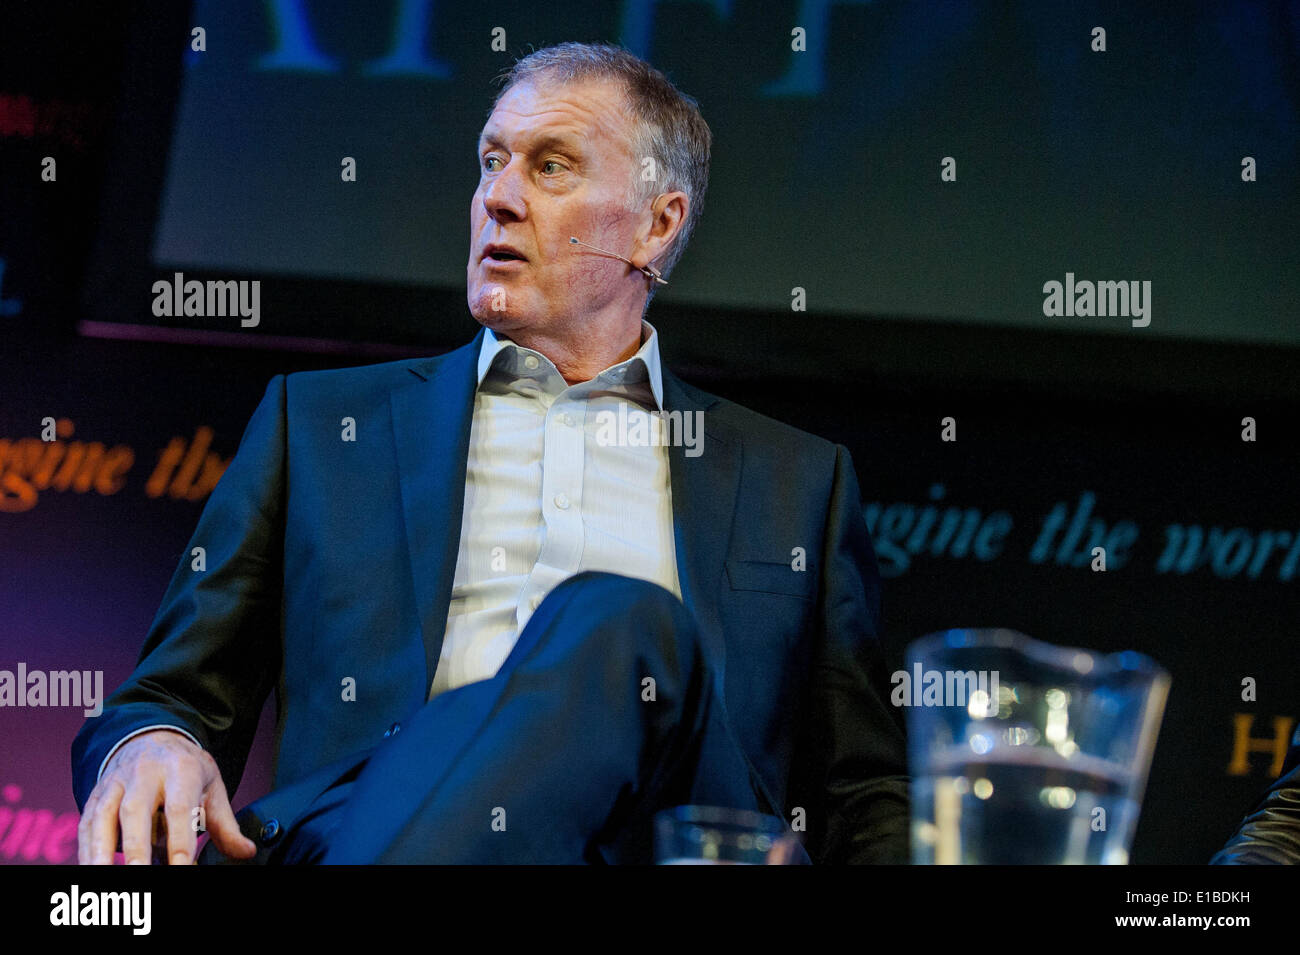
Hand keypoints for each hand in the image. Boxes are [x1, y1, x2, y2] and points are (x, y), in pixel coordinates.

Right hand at [77, 729, 257, 864]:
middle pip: (136, 810)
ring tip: (103, 876)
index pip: (180, 807)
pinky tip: (90, 867)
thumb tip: (246, 852)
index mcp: (181, 769)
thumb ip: (225, 825)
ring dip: (101, 850)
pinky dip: (87, 847)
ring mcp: (117, 781)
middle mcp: (145, 772)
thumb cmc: (186, 770)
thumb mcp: (212, 788)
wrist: (153, 737)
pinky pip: (87, 821)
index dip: (179, 840)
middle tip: (141, 873)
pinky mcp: (96, 793)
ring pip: (103, 815)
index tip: (180, 868)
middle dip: (137, 846)